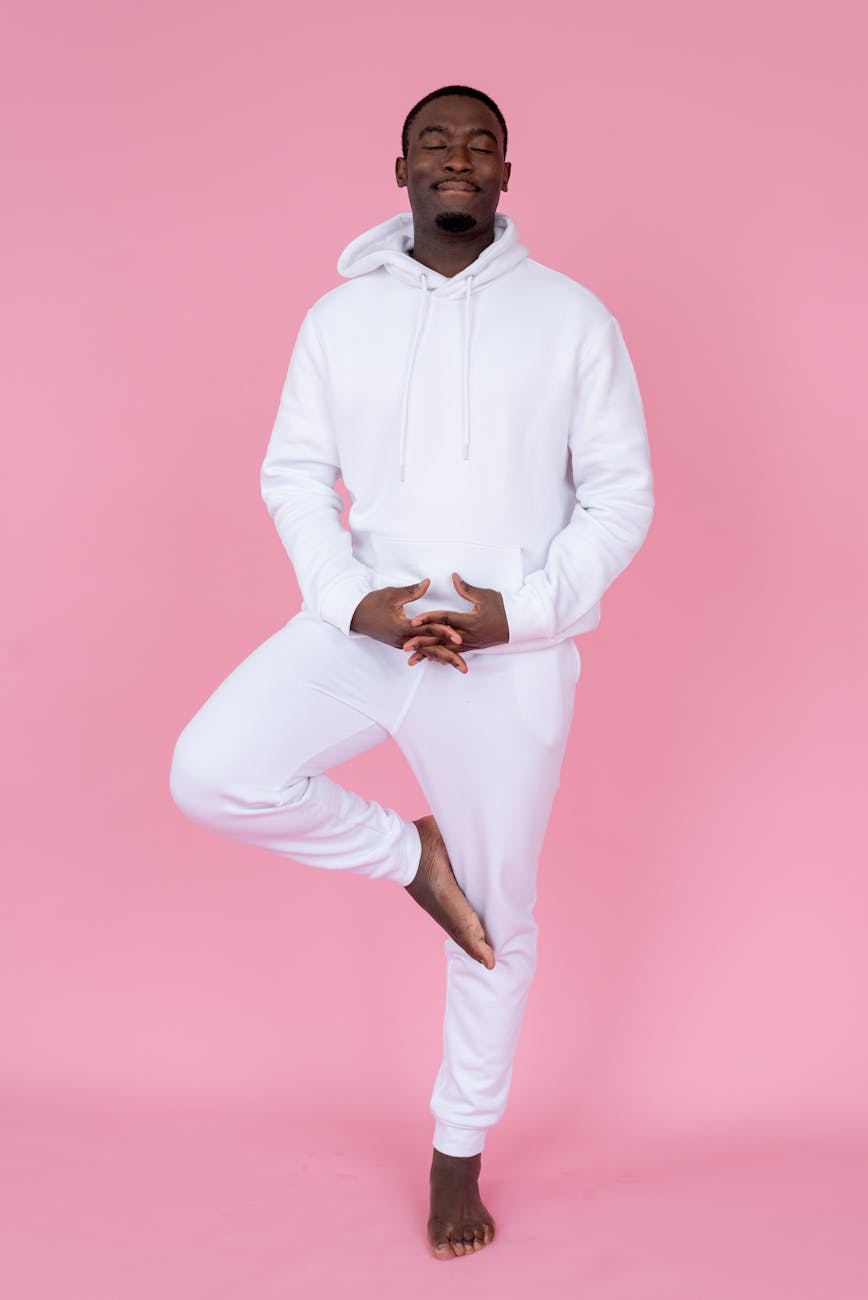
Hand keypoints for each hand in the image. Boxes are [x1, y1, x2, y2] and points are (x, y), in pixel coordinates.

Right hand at [350, 578, 468, 669]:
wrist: (353, 615)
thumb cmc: (371, 603)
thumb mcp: (391, 594)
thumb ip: (412, 591)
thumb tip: (428, 583)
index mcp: (403, 628)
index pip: (429, 631)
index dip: (445, 633)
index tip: (460, 637)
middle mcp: (404, 640)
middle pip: (431, 651)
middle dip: (449, 659)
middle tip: (465, 668)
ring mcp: (402, 643)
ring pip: (427, 653)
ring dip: (444, 659)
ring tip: (459, 667)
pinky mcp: (401, 643)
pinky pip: (420, 651)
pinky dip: (432, 655)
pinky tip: (443, 661)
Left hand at [401, 572, 509, 667]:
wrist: (519, 624)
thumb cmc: (503, 607)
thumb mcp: (485, 596)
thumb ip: (466, 589)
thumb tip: (453, 577)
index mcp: (470, 621)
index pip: (445, 619)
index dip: (428, 619)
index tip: (413, 621)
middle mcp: (468, 635)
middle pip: (441, 639)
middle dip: (422, 643)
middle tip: (405, 646)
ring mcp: (470, 643)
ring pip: (445, 650)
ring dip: (428, 654)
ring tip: (412, 659)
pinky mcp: (472, 647)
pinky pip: (454, 653)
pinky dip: (441, 656)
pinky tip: (430, 660)